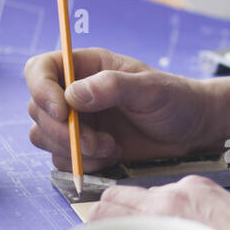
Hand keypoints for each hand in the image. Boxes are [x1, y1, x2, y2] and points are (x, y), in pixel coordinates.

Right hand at [25, 47, 229, 171]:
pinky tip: (112, 155)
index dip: (41, 89)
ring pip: (44, 136)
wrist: (191, 130)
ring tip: (111, 147)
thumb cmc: (176, 99)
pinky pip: (60, 159)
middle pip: (38, 109)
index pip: (39, 69)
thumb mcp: (151, 89)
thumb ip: (113, 86)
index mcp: (87, 66)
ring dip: (73, 149)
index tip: (62, 110)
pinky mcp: (82, 147)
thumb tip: (73, 94)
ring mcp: (77, 120)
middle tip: (98, 142)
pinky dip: (81, 163)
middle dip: (63, 131)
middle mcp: (75, 92)